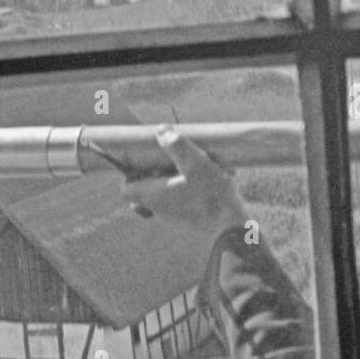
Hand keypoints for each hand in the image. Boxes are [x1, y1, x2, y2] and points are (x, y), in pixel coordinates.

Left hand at [122, 125, 247, 267]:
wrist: (233, 228)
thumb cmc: (212, 196)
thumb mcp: (196, 164)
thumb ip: (177, 146)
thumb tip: (160, 130)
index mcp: (153, 195)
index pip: (126, 190)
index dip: (130, 175)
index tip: (144, 162)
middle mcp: (161, 207)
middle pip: (149, 187)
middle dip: (162, 169)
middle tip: (179, 157)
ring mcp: (177, 214)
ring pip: (171, 190)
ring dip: (184, 175)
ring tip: (207, 163)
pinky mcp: (194, 216)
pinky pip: (190, 197)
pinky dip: (199, 185)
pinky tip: (221, 176)